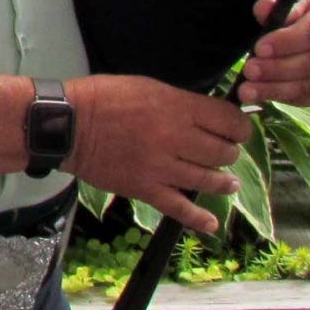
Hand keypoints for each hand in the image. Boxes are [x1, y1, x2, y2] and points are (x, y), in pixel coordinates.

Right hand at [63, 74, 249, 235]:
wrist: (68, 125)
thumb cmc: (104, 98)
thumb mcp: (148, 86)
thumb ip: (180, 102)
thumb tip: (208, 115)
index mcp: (177, 107)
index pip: (229, 121)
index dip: (241, 127)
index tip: (238, 130)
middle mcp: (176, 138)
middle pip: (224, 152)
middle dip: (230, 152)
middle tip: (225, 152)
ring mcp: (162, 167)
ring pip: (209, 179)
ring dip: (223, 182)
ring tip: (228, 182)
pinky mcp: (146, 189)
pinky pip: (179, 208)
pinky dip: (199, 219)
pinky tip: (211, 223)